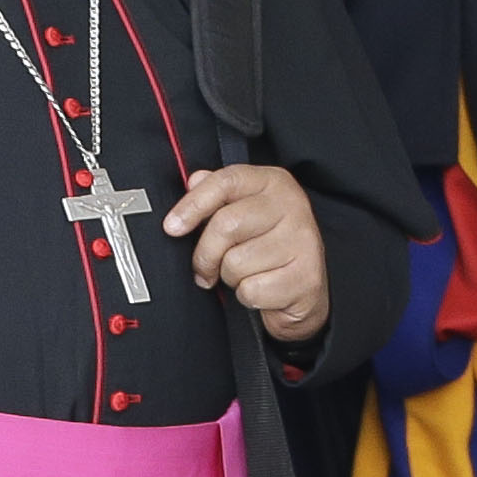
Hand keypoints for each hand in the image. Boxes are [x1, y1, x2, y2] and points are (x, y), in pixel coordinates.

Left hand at [163, 163, 329, 342]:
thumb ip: (219, 194)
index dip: (192, 204)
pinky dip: (247, 295)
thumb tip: (194, 180)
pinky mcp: (305, 276)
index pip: (226, 182)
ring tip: (246, 273)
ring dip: (230, 277)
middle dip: (206, 254)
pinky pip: (251, 289)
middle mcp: (293, 206)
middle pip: (226, 224)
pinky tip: (262, 287)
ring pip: (236, 262)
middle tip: (205, 267)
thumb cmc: (267, 247)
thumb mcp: (245, 213)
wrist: (304, 290)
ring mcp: (302, 240)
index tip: (172, 226)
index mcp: (274, 183)